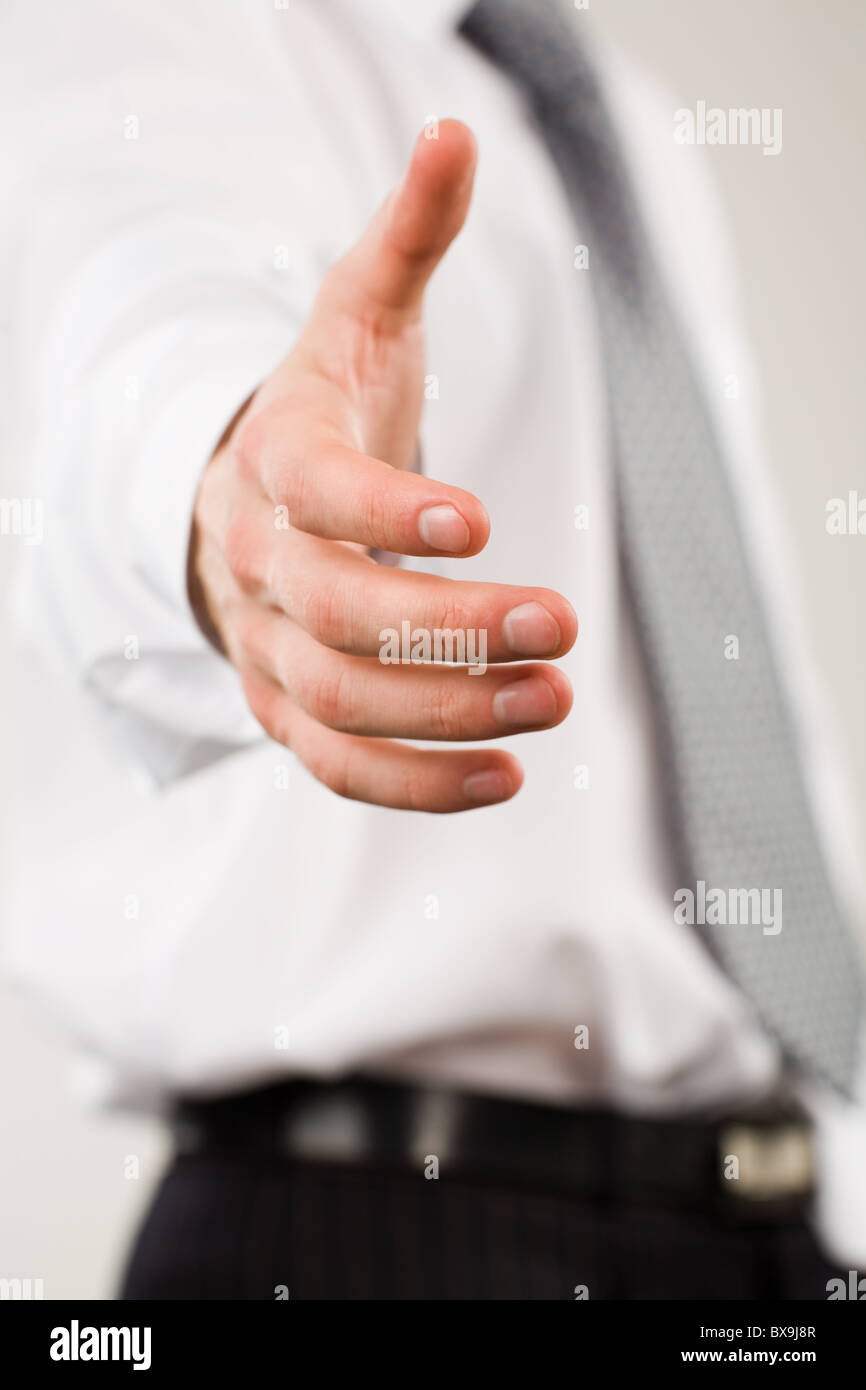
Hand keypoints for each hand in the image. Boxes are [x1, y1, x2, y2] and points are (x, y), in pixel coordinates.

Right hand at [190, 120, 576, 811]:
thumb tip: (454, 135)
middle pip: (333, 614)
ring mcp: (265, 645)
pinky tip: (506, 775)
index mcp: (273, 460)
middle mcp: (258, 563)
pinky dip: (416, 783)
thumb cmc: (319, 410)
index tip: (480, 519)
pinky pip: (338, 765)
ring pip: (339, 700)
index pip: (314, 490)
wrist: (244, 502)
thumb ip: (408, 239)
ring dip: (447, 713)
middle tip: (560, 629)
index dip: (387, 508)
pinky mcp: (286, 707)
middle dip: (446, 628)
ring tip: (553, 703)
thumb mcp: (356, 318)